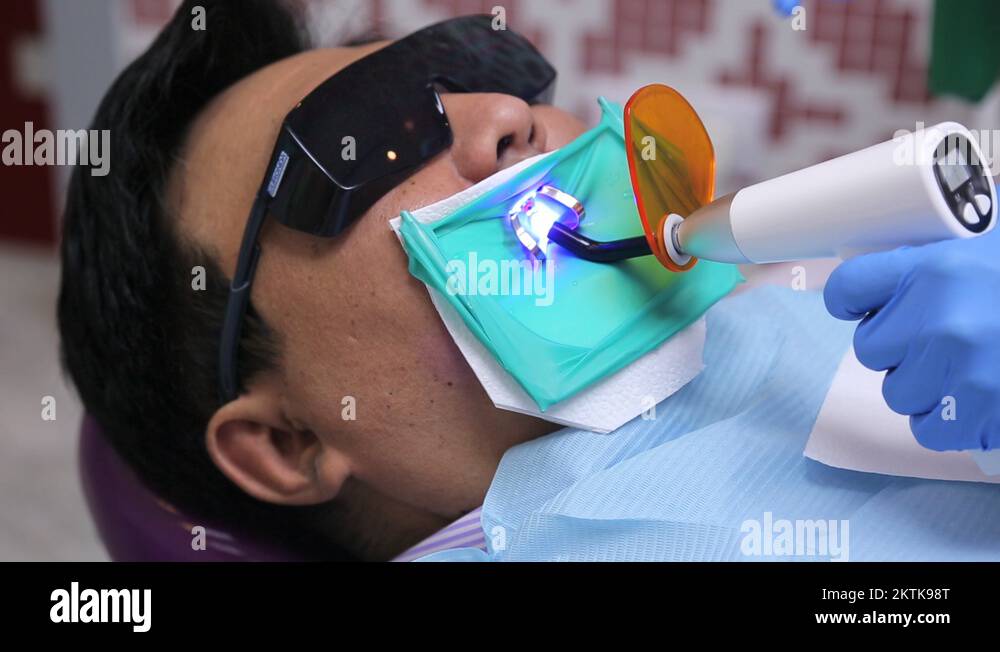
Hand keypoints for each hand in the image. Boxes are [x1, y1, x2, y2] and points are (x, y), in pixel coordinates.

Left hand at [824, 227, 999, 451]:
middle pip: (869, 349)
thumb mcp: (993, 241)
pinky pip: (930, 430)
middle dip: (900, 348)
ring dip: (925, 388)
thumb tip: (897, 260)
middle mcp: (940, 319)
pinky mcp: (984, 413)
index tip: (859, 306)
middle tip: (940, 339)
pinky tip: (978, 402)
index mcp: (937, 267)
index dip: (852, 300)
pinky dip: (949, 423)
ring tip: (968, 369)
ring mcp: (962, 371)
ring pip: (899, 394)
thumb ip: (943, 258)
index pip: (848, 287)